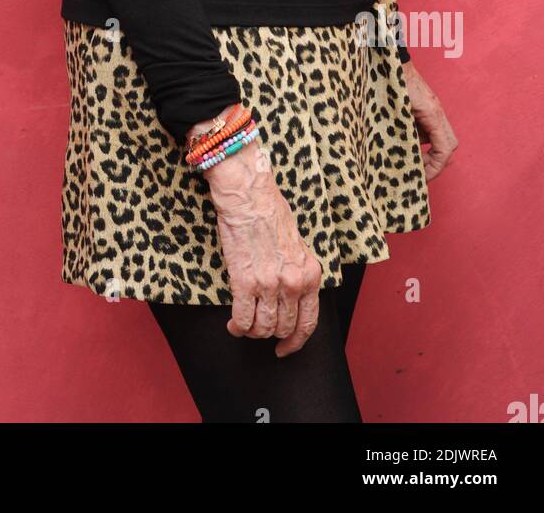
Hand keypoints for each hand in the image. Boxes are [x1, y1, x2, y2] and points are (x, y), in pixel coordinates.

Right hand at [202, 139, 322, 356]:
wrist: (248, 195)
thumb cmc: (270, 211)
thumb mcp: (298, 244)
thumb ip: (298, 272)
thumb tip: (290, 295)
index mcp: (310, 274)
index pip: (309, 323)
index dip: (296, 342)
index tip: (285, 349)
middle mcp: (293, 283)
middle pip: (284, 328)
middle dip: (270, 334)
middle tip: (259, 330)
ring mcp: (269, 285)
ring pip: (263, 328)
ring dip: (252, 332)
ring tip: (243, 326)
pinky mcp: (245, 282)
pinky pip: (243, 319)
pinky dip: (238, 326)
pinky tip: (234, 323)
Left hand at [401, 60, 458, 181]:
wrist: (389, 60)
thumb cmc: (391, 82)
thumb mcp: (396, 112)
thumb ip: (404, 134)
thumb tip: (407, 156)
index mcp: (432, 114)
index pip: (445, 149)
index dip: (435, 168)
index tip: (422, 178)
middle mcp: (436, 113)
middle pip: (448, 147)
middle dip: (435, 163)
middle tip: (416, 171)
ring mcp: (431, 110)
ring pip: (439, 139)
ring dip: (428, 152)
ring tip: (408, 159)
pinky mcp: (424, 108)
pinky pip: (429, 130)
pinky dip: (421, 141)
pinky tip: (404, 142)